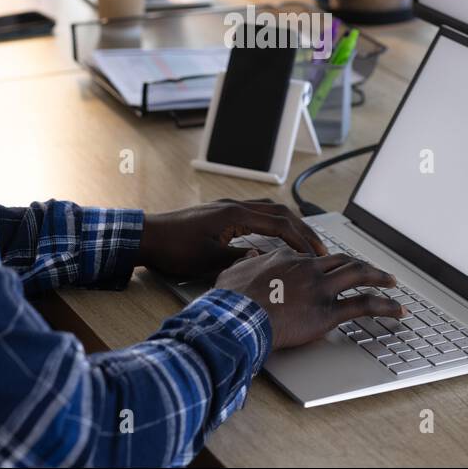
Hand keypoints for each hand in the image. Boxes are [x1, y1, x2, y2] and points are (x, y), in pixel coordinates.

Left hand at [138, 198, 327, 279]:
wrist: (147, 237)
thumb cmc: (173, 249)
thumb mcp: (209, 262)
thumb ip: (240, 261)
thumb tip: (264, 262)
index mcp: (234, 215)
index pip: (279, 224)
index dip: (301, 240)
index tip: (316, 255)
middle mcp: (234, 206)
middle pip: (280, 212)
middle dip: (303, 230)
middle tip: (320, 248)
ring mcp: (227, 207)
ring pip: (270, 210)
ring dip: (290, 225)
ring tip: (304, 243)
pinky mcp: (221, 213)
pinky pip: (257, 213)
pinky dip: (273, 224)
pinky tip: (276, 237)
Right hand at [215, 246, 406, 348]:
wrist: (237, 317)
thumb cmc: (232, 300)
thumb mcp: (234, 272)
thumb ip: (246, 263)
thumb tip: (250, 257)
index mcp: (288, 260)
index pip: (317, 258)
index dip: (332, 263)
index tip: (339, 267)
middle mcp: (309, 269)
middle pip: (345, 261)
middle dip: (364, 266)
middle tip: (376, 271)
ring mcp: (321, 289)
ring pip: (360, 276)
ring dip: (380, 278)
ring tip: (393, 283)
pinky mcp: (328, 313)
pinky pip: (363, 306)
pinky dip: (384, 306)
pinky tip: (396, 310)